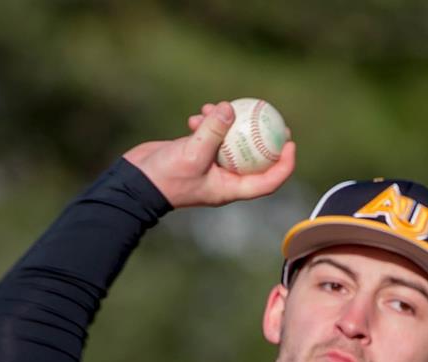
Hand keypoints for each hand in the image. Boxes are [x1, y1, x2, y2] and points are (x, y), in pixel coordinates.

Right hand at [124, 100, 295, 209]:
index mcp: (230, 188)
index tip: (290, 143)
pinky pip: (212, 135)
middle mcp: (224, 178)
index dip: (283, 164)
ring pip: (231, 141)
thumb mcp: (192, 153)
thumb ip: (213, 131)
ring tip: (216, 108)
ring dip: (227, 122)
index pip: (267, 181)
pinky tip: (198, 114)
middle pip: (254, 158)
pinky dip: (208, 122)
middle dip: (264, 138)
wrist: (137, 182)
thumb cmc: (166, 177)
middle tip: (272, 117)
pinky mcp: (198, 153)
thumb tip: (230, 108)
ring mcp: (211, 165)